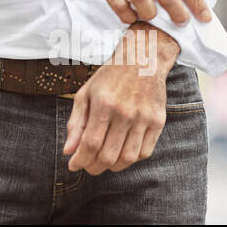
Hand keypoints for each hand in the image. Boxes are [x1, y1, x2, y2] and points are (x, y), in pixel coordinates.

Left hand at [63, 24, 177, 174]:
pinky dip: (131, 160)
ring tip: (103, 163)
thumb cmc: (109, 77)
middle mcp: (125, 113)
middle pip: (108, 155)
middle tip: (88, 166)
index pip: (91, 144)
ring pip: (127, 158)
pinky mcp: (158, 122)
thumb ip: (76, 123)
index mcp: (103, 104)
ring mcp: (143, 118)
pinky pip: (145, 152)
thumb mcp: (86, 94)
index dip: (80, 160)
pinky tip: (121, 155)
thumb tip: (68, 151)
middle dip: (94, 167)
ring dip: (112, 167)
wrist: (142, 59)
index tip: (73, 166)